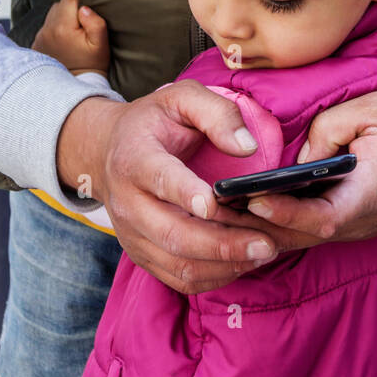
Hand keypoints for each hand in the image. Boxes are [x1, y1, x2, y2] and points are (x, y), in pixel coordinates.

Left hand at [32, 0, 109, 74]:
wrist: (77, 86)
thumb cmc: (92, 63)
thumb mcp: (101, 43)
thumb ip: (95, 22)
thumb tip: (83, 8)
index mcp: (63, 27)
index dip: (80, 7)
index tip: (84, 24)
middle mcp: (47, 31)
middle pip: (58, 5)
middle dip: (69, 13)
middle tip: (78, 31)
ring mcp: (39, 38)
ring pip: (51, 16)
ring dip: (61, 21)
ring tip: (70, 38)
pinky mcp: (36, 45)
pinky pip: (45, 29)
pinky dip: (53, 32)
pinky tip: (62, 45)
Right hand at [56, 81, 279, 294]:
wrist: (110, 151)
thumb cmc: (155, 122)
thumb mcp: (181, 98)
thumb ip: (216, 113)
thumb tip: (247, 146)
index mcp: (135, 158)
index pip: (159, 179)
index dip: (185, 193)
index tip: (214, 203)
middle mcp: (128, 203)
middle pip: (173, 234)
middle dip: (222, 244)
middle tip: (266, 243)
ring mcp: (132, 235)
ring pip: (177, 263)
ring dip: (224, 264)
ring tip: (264, 252)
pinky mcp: (142, 255)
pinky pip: (178, 278)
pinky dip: (214, 276)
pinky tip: (244, 261)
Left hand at [233, 94, 376, 250]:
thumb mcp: (376, 110)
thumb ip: (330, 127)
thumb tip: (297, 158)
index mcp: (371, 192)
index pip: (322, 215)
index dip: (285, 212)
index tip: (252, 200)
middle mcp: (361, 222)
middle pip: (301, 235)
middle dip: (257, 226)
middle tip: (214, 211)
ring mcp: (356, 231)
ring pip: (301, 239)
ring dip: (261, 230)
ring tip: (218, 213)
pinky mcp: (350, 230)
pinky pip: (309, 234)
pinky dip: (277, 227)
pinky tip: (244, 215)